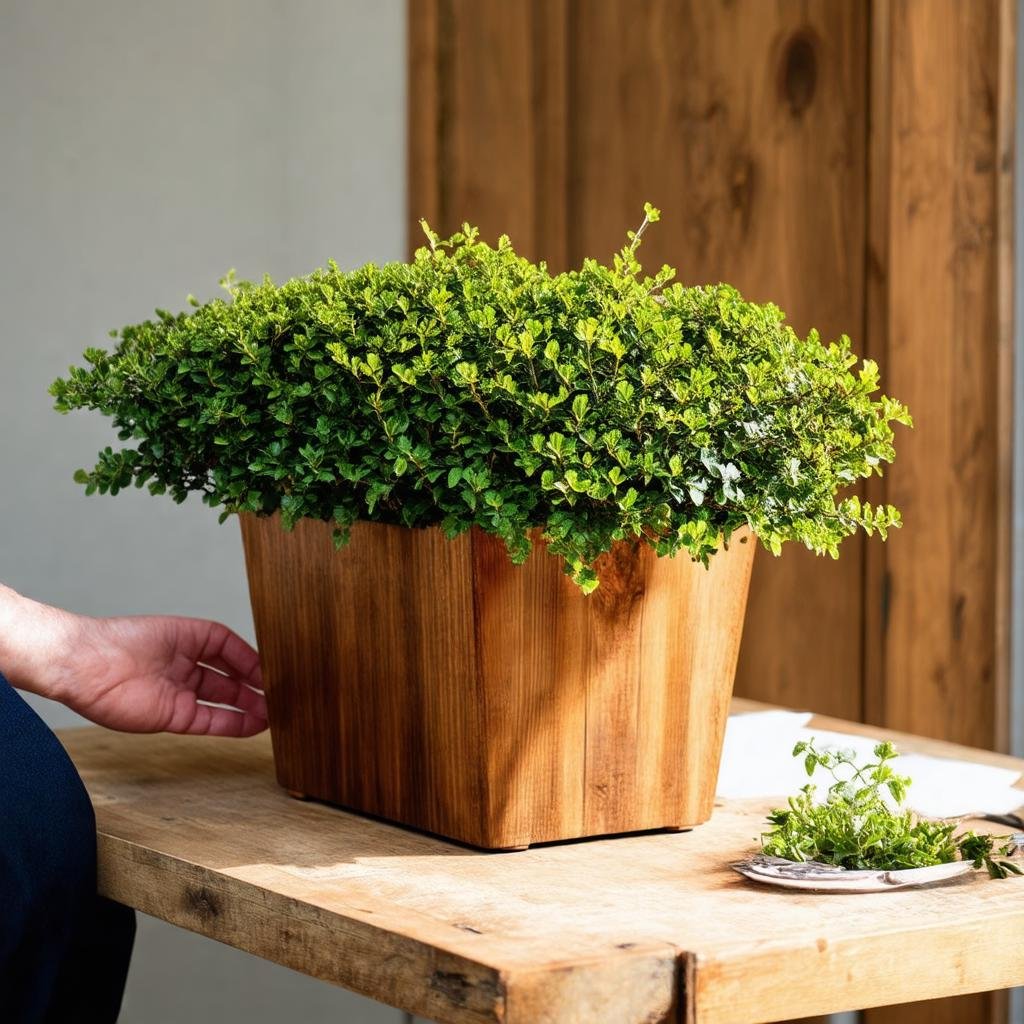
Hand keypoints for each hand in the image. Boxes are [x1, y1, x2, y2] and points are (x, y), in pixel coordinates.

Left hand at [0, 586, 266, 736]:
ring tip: (275, 714)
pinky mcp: (171, 716)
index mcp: (188, 641)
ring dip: (248, 708)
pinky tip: (254, 725)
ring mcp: (179, 693)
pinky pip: (209, 721)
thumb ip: (219, 646)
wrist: (85, 665)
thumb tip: (249, 656)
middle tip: (281, 696)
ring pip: (222, 703)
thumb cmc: (122, 640)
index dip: (252, 661)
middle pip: (229, 680)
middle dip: (255, 688)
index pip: (230, 650)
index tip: (274, 669)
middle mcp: (185, 668)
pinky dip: (232, 724)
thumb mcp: (182, 633)